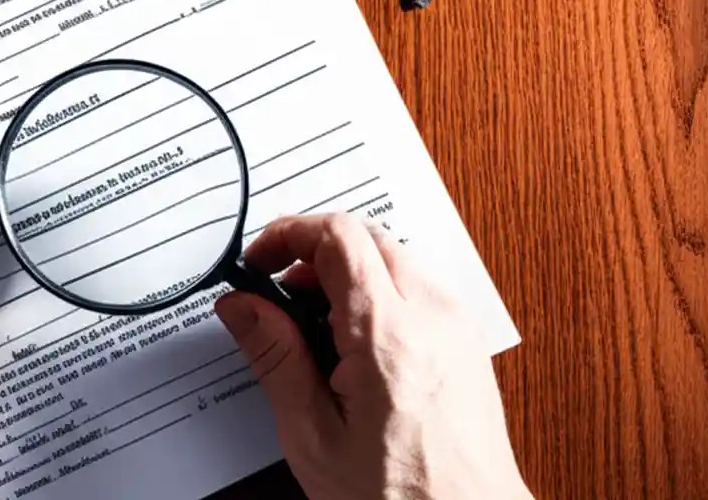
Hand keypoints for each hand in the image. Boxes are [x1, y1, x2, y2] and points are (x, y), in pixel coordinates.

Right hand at [214, 214, 531, 499]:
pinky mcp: (466, 339)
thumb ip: (275, 357)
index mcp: (387, 335)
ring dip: (346, 268)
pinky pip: (416, 285)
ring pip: (392, 256)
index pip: (337, 237)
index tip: (258, 261)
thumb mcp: (314, 434)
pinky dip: (378, 289)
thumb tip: (241, 305)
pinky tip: (353, 339)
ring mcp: (456, 323)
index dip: (288, 234)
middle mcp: (431, 315)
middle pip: (366, 236)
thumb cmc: (399, 497)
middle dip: (312, 250)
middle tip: (277, 291)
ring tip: (312, 322)